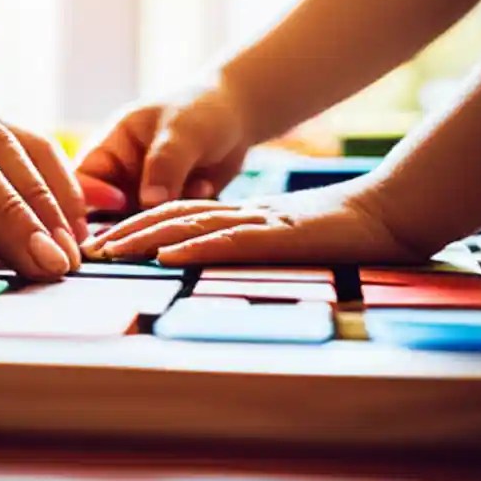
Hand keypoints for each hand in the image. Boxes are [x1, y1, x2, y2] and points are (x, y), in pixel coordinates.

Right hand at [76, 83, 253, 211]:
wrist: (237, 117)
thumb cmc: (202, 111)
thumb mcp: (181, 130)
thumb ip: (165, 164)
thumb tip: (149, 203)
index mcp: (109, 149)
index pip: (80, 180)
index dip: (90, 197)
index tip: (121, 201)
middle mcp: (120, 178)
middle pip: (102, 213)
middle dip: (129, 220)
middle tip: (156, 216)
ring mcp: (143, 198)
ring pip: (138, 226)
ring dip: (163, 217)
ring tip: (191, 190)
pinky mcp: (167, 213)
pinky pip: (168, 228)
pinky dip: (185, 215)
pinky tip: (207, 186)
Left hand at [81, 184, 425, 266]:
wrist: (389, 215)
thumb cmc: (343, 236)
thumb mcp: (287, 243)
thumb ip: (253, 248)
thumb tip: (215, 265)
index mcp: (242, 218)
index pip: (180, 218)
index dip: (141, 227)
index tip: (105, 245)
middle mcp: (243, 216)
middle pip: (174, 218)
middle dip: (130, 232)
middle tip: (90, 249)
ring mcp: (260, 222)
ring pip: (193, 225)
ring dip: (148, 238)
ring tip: (112, 251)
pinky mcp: (281, 235)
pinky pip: (231, 239)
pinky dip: (196, 247)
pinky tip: (167, 255)